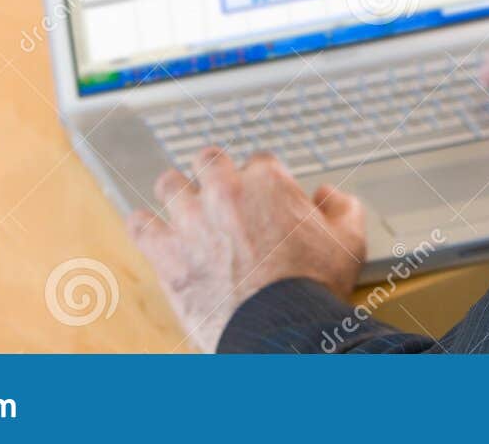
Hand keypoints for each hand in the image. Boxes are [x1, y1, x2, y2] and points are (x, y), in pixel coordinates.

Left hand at [127, 147, 365, 351]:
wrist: (279, 328)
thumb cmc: (312, 287)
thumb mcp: (348, 242)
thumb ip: (343, 208)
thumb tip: (328, 196)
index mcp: (267, 182)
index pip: (260, 161)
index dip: (263, 179)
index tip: (264, 196)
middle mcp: (224, 191)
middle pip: (208, 160)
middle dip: (214, 171)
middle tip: (219, 190)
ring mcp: (190, 219)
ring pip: (169, 184)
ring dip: (177, 193)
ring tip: (184, 206)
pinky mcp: (166, 252)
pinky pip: (139, 225)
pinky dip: (145, 226)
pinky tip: (152, 230)